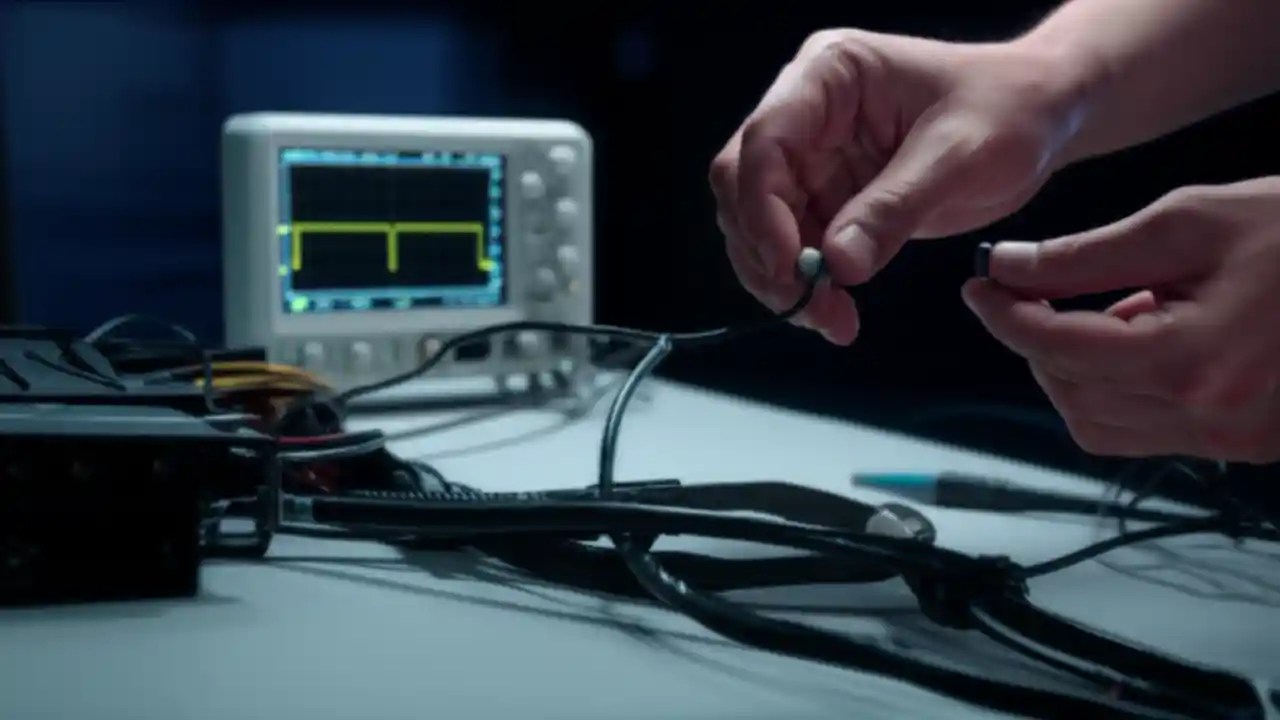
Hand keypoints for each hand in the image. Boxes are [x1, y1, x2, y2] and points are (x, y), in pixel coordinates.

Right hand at [710, 30, 1090, 343]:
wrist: (1041, 119)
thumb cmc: (1010, 111)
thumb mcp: (959, 155)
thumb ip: (894, 207)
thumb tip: (838, 265)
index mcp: (829, 75)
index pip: (764, 142)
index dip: (763, 209)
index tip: (791, 267)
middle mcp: (806, 113)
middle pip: (745, 188)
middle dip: (769, 254)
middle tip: (812, 307)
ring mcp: (812, 156)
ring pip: (759, 225)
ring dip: (783, 279)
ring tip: (831, 319)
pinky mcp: (827, 196)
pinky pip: (794, 246)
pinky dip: (807, 285)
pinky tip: (837, 311)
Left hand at [963, 178, 1279, 462]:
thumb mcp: (1191, 222)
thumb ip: (1088, 255)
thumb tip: (1009, 268)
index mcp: (1191, 360)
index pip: (1056, 349)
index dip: (1006, 315)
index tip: (981, 285)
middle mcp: (1208, 417)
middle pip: (1070, 392)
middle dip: (1038, 342)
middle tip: (1036, 290)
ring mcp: (1229, 440)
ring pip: (1098, 423)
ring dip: (1073, 371)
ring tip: (1109, 309)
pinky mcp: (1245, 443)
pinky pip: (1145, 431)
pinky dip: (1117, 391)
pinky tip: (1144, 338)